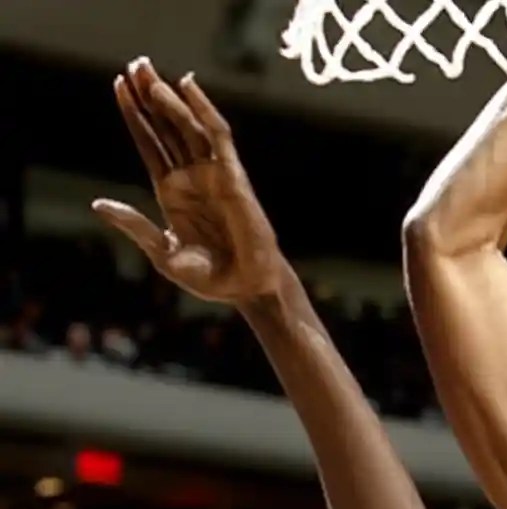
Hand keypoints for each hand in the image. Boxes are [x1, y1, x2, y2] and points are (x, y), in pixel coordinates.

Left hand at [92, 57, 282, 305]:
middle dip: (149, 96)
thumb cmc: (210, 277)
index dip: (135, 116)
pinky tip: (187, 87)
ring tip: (147, 71)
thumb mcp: (163, 253)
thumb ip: (135, 226)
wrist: (247, 287)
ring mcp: (213, 174)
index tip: (119, 86)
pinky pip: (217, 135)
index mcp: (172, 193)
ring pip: (187, 126)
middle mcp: (192, 177)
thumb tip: (99, 203)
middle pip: (166, 127)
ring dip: (167, 98)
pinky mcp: (233, 176)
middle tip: (134, 63)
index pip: (150, 144)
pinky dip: (203, 110)